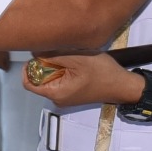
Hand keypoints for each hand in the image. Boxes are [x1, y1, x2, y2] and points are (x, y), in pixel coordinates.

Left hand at [23, 52, 143, 108]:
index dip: (28, 68)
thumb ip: (53, 55)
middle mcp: (57, 99)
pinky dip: (64, 69)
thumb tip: (34, 51)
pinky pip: (61, 79)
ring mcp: (66, 96)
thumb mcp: (77, 59)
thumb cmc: (102, 72)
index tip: (37, 54)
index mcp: (56, 94)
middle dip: (45, 64)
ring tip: (69, 56)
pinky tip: (75, 62)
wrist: (123, 85)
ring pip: (51, 77)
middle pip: (39, 79)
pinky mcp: (73, 92)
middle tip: (57, 51)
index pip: (28, 83)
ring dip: (56, 65)